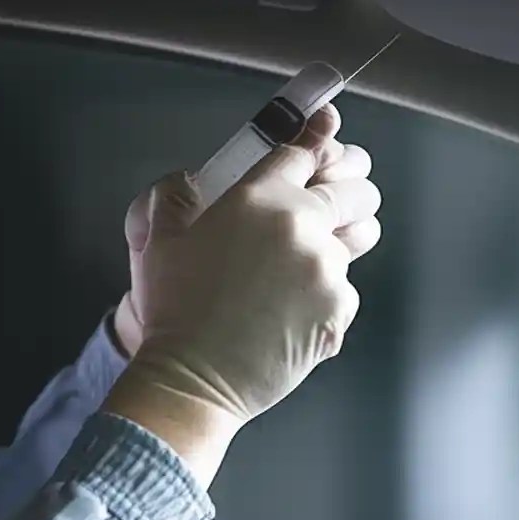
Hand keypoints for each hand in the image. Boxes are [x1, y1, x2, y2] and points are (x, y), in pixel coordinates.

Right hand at [102, 105, 380, 482]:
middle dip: (352, 188)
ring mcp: (326, 269)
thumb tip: (193, 178)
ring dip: (346, 238)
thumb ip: (177, 193)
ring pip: (359, 238)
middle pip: (355, 187)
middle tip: (341, 199)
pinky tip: (294, 309)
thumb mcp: (159, 237)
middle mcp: (301, 226)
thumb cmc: (175, 310)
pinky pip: (347, 289)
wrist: (193, 377)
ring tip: (316, 256)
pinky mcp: (339, 308)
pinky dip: (328, 296)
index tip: (325, 142)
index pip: (305, 151)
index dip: (316, 145)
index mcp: (258, 198)